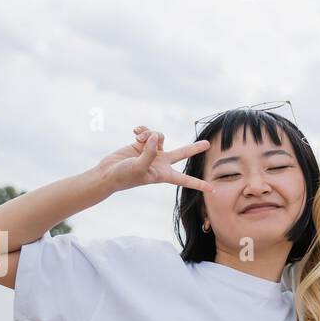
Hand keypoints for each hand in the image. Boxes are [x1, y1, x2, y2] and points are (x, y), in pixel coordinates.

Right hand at [95, 127, 213, 193]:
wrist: (107, 173)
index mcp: (163, 174)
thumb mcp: (138, 167)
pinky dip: (143, 130)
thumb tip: (157, 137)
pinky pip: (149, 132)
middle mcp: (160, 162)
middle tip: (207, 144)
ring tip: (139, 137)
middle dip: (194, 148)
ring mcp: (152, 152)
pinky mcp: (142, 144)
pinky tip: (134, 131)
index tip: (212, 190)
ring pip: (160, 137)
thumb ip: (150, 152)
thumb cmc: (123, 176)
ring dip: (150, 134)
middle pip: (182, 154)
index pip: (185, 180)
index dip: (199, 184)